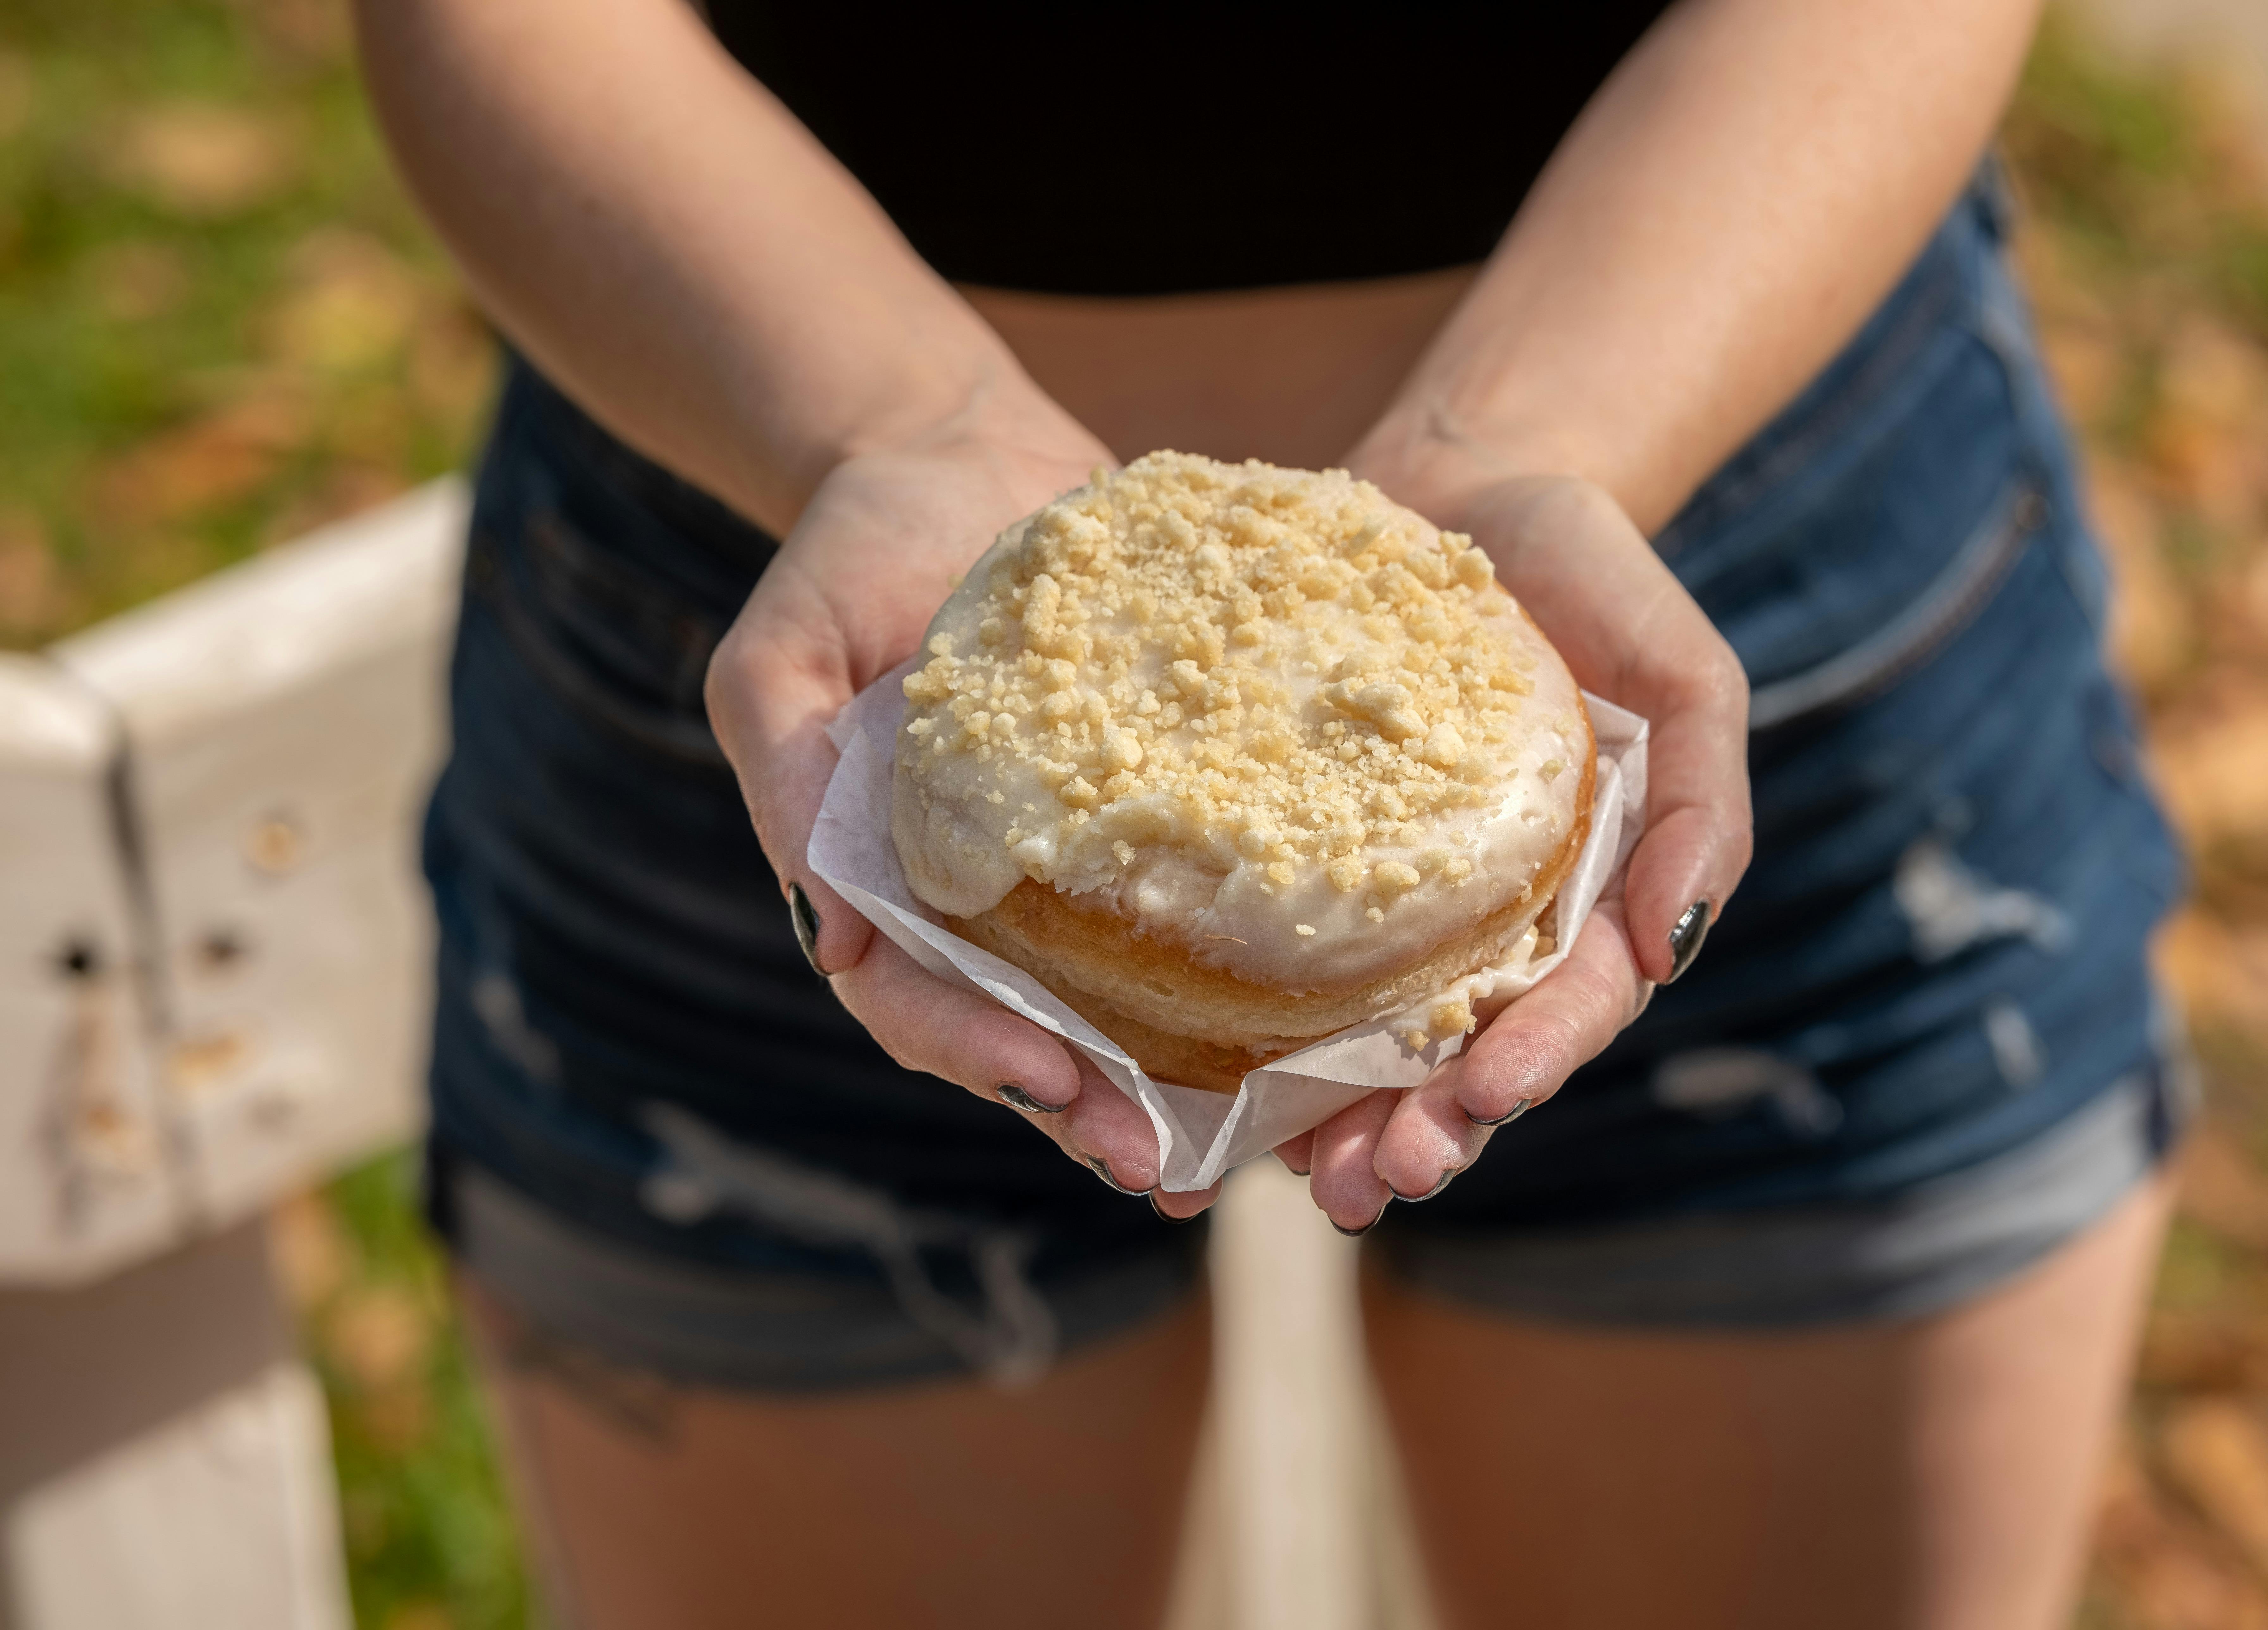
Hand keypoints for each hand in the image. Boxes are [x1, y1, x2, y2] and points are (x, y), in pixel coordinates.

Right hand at [704, 406, 1217, 1212]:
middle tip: (1159, 1168)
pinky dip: (1235, 977)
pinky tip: (1303, 1028)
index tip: (1046, 1076)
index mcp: (882, 882)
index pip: (915, 1001)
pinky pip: (1187, 906)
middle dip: (1085, 1107)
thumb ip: (787, 777)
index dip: (973, 1050)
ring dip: (1169, 1082)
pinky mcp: (1149, 807)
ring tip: (1240, 1151)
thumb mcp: (779, 656)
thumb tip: (825, 924)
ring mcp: (1062, 864)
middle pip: (1023, 1034)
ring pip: (1111, 1002)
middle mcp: (975, 896)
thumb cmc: (849, 549)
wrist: (959, 458)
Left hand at [1274, 460, 1753, 1228]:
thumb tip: (1672, 947)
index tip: (1477, 1098)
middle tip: (1364, 1187)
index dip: (1529, 1062)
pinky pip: (1276, 972)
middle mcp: (1490, 924)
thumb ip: (1702, 804)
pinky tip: (1197, 1111)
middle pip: (1462, 1060)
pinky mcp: (1306, 864)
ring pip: (1367, 1049)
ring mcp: (1394, 904)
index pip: (1568, 1007)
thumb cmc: (1593, 573)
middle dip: (1422, 1134)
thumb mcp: (1683, 674)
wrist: (1461, 489)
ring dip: (1333, 1129)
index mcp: (1585, 897)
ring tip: (1298, 1185)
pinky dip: (1243, 1049)